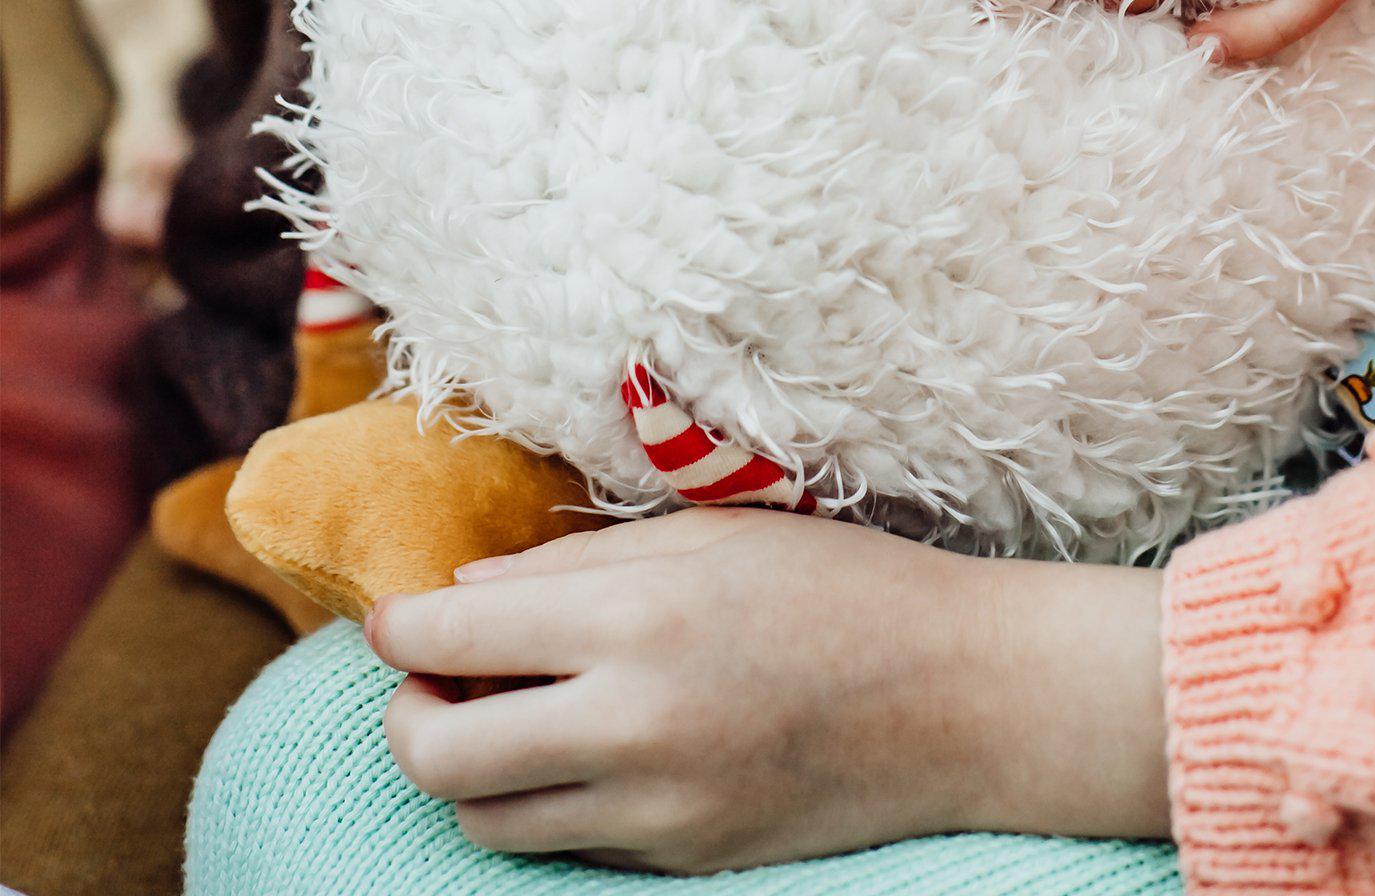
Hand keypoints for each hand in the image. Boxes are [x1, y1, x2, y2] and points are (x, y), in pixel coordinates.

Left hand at [367, 509, 1169, 871]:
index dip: (399, 626)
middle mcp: (634, 724)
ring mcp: (658, 808)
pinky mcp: (684, 857)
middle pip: (438, 753)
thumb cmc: (848, 585)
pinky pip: (567, 842)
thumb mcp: (717, 533)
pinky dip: (542, 798)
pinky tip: (580, 745)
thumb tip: (466, 592)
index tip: (395, 615)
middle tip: (429, 676)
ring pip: (486, 817)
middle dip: (405, 712)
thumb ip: (582, 560)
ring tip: (506, 712)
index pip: (453, 637)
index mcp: (639, 617)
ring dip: (468, 766)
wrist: (963, 697)